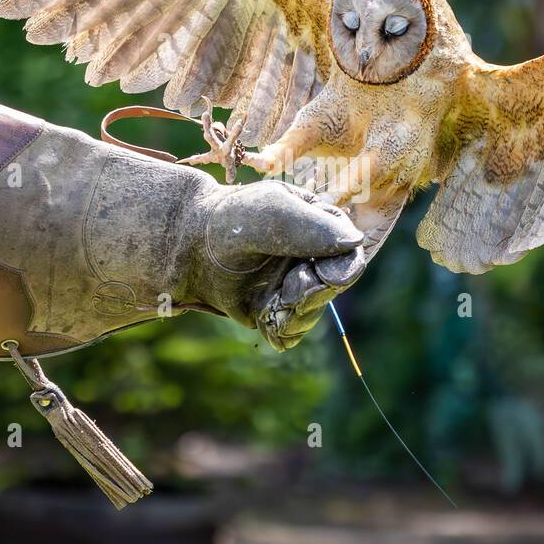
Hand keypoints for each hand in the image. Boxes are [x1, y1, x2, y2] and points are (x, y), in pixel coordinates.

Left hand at [183, 178, 365, 349]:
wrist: (189, 244)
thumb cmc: (229, 219)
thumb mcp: (272, 211)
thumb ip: (312, 226)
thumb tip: (355, 241)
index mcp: (321, 227)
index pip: (350, 257)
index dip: (337, 273)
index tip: (309, 275)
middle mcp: (312, 257)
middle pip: (334, 291)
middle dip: (311, 297)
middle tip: (287, 292)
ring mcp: (293, 284)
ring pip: (313, 315)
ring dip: (295, 316)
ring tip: (271, 303)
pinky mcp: (274, 308)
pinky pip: (291, 332)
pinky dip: (280, 329)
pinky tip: (262, 315)